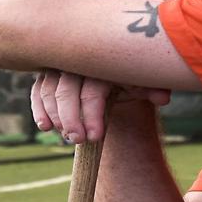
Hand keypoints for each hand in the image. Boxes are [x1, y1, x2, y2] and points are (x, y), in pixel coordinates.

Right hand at [32, 69, 171, 143]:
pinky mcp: (48, 75)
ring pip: (49, 90)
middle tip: (78, 141)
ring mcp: (60, 66)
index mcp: (101, 61)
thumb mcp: (141, 81)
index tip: (96, 137)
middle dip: (70, 119)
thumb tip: (163, 97)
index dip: (92, 115)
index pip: (92, 89)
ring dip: (54, 116)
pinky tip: (45, 127)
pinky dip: (38, 108)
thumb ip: (151, 88)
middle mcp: (77, 60)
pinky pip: (38, 90)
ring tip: (67, 138)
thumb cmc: (130, 77)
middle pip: (66, 90)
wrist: (113, 69)